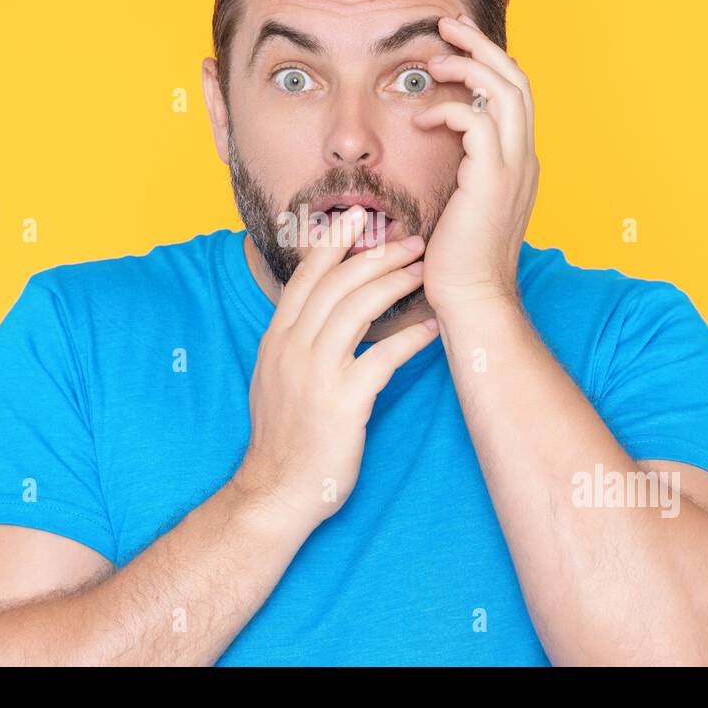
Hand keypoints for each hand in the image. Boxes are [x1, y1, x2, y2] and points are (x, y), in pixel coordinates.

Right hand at [232, 205, 439, 529]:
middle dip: (377, 255)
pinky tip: (432, 327)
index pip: (305, 277)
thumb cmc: (285, 438)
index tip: (358, 217)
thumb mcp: (276, 379)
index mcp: (277, 339)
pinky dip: (410, 338)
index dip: (333, 243)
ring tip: (425, 270)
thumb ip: (295, 342)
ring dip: (395, 283)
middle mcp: (292, 349)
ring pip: (358, 310)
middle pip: (337, 284)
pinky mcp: (343, 403)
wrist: (275, 491)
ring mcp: (315, 374)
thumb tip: (320, 311)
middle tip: (411, 240)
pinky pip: (382, 357)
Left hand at [412, 13, 538, 312]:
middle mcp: (525, 159)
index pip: (516, 94)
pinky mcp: (493, 181)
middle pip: (517, 79)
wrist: (472, 299)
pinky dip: (449, 110)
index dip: (491, 61)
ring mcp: (514, 169)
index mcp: (520, 162)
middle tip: (445, 25)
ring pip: (504, 91)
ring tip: (431, 63)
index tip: (456, 43)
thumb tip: (437, 145)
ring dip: (467, 67)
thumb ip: (460, 170)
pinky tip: (421, 120)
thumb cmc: (458, 260)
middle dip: (481, 45)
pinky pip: (478, 121)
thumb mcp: (461, 204)